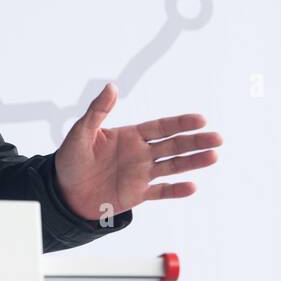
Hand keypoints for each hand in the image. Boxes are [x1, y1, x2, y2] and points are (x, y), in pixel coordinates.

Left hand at [54, 82, 221, 220]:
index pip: (161, 127)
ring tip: (213, 156)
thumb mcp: (81, 133)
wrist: (62, 193)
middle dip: (195, 142)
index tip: (201, 120)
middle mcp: (140, 154)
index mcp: (130, 136)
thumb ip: (98, 111)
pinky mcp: (137, 194)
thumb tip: (111, 86)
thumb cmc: (69, 160)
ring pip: (173, 167)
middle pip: (174, 146)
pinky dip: (176, 190)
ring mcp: (141, 174)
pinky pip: (161, 192)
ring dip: (193, 162)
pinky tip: (191, 187)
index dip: (181, 123)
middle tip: (217, 138)